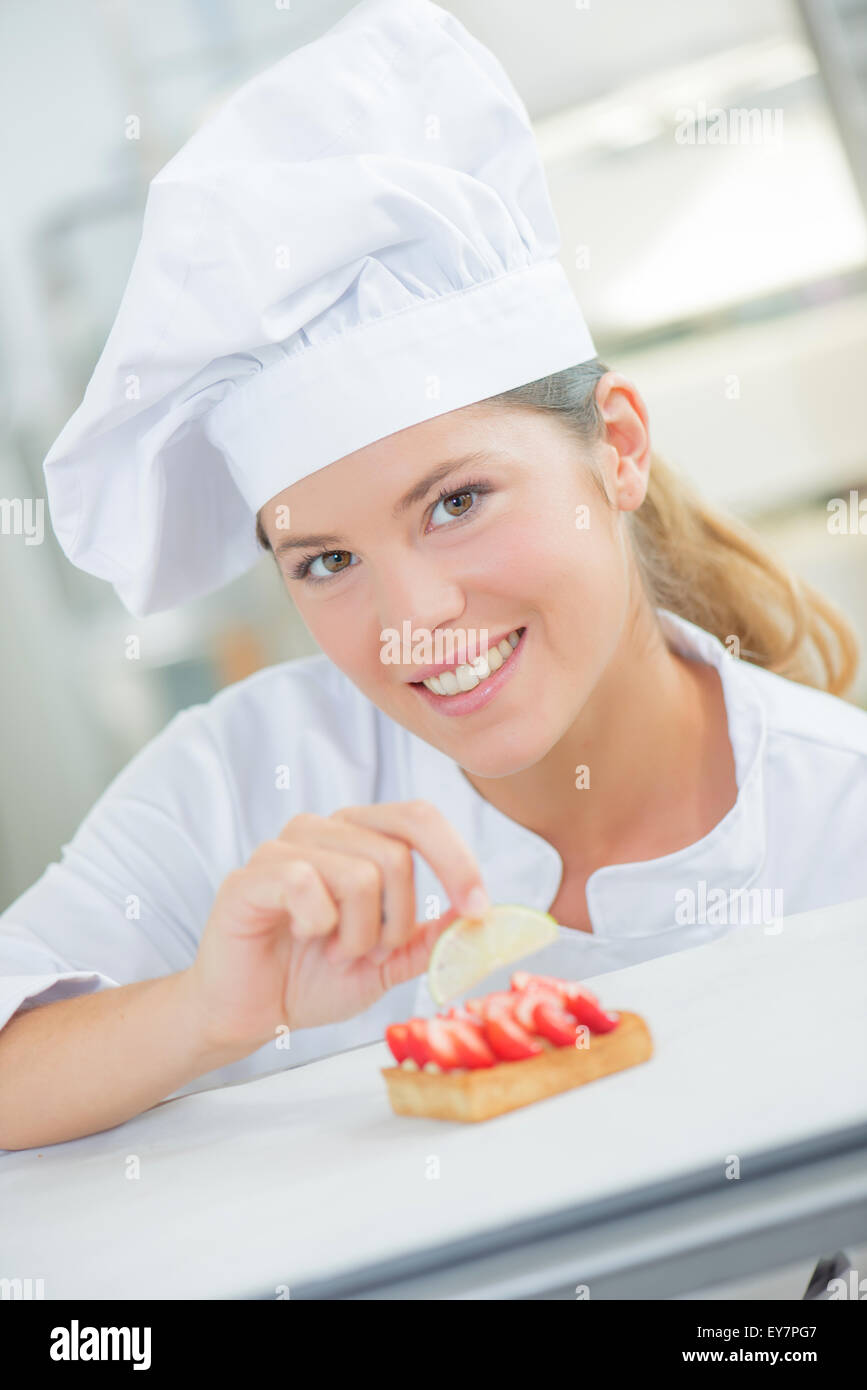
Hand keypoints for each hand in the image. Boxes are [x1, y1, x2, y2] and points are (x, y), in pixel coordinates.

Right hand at [186, 800, 487, 1053]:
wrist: (250, 1013)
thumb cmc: (311, 978)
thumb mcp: (388, 964)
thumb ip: (430, 937)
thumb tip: (477, 913)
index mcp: (359, 837)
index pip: (418, 818)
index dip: (457, 858)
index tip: (479, 908)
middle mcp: (323, 829)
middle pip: (396, 855)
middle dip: (395, 922)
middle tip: (366, 953)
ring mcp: (284, 847)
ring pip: (360, 876)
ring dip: (356, 935)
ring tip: (330, 951)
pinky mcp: (252, 875)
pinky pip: (308, 885)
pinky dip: (317, 926)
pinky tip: (298, 936)